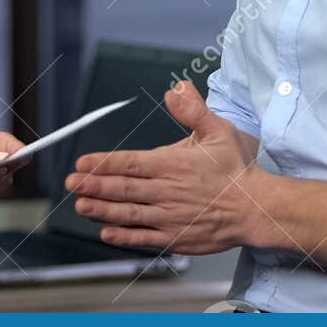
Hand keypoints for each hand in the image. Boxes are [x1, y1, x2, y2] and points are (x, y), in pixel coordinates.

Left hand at [65, 81, 262, 254]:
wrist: (256, 209)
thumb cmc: (236, 169)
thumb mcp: (218, 131)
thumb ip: (193, 110)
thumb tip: (175, 88)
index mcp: (173, 165)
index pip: (131, 163)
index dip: (104, 164)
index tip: (82, 163)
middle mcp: (168, 191)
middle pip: (124, 189)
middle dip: (94, 186)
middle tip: (71, 183)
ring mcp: (171, 217)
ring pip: (129, 214)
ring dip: (102, 210)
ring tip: (80, 206)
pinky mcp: (176, 238)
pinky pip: (144, 238)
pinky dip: (124, 236)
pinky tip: (106, 233)